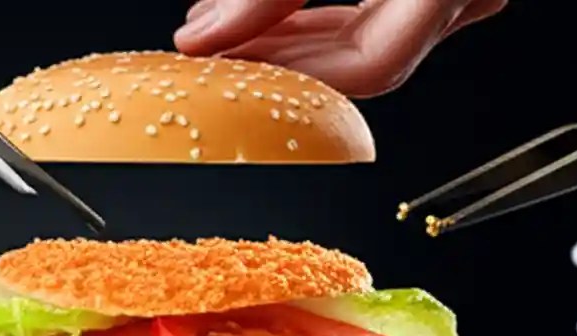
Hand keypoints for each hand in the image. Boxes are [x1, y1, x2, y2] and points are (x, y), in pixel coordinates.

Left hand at [173, 0, 507, 97]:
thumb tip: (204, 37)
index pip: (366, 70)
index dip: (287, 77)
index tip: (219, 73)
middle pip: (359, 64)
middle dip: (273, 66)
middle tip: (204, 61)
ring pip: (364, 41)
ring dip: (286, 44)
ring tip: (218, 34)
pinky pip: (373, 16)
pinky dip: (314, 21)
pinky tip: (261, 18)